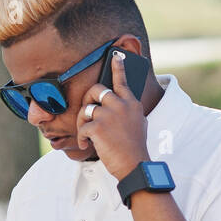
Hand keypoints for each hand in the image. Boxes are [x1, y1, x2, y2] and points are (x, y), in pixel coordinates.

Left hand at [76, 50, 148, 180]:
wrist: (133, 165)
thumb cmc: (134, 148)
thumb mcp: (138, 123)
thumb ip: (128, 111)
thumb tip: (118, 104)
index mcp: (132, 104)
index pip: (122, 81)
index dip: (117, 67)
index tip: (116, 55)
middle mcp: (121, 105)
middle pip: (96, 90)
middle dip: (88, 100)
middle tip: (87, 113)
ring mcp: (109, 115)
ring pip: (86, 109)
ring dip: (83, 123)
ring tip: (87, 135)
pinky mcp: (98, 127)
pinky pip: (82, 127)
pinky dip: (82, 138)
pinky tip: (86, 146)